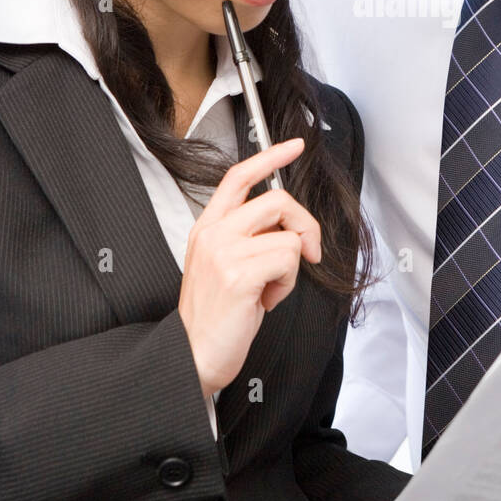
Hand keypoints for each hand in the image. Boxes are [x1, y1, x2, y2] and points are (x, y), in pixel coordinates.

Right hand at [177, 138, 321, 398]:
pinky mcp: (239, 274)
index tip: (294, 145)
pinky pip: (288, 261)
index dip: (270, 156)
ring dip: (292, 267)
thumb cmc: (215, 316)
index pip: (239, 176)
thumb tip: (288, 225)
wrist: (193, 355)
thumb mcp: (225, 264)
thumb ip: (248, 236)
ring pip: (289, 236)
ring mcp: (224, 252)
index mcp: (208, 227)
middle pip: (278, 199)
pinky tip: (266, 300)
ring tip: (269, 288)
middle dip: (305, 225)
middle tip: (307, 253)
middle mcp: (214, 233)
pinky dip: (288, 284)